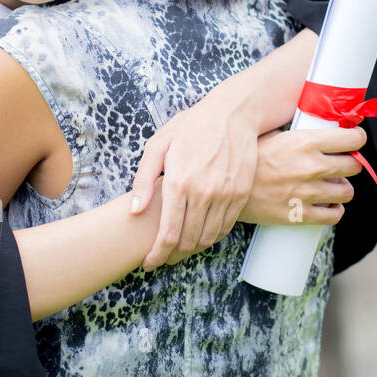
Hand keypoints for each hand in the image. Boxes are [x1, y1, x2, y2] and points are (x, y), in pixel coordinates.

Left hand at [130, 84, 260, 271]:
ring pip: (208, 238)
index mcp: (179, 182)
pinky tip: (201, 234)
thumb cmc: (191, 127)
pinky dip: (212, 237)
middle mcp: (203, 193)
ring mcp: (225, 195)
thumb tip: (135, 210)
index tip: (149, 262)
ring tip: (180, 248)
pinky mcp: (240, 194)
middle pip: (188, 242)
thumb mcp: (158, 146)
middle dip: (172, 256)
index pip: (168, 234)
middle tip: (163, 258)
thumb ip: (144, 180)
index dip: (157, 254)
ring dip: (193, 249)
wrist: (233, 114)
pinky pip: (226, 226)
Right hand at [240, 126, 366, 227]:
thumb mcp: (276, 134)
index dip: (357, 139)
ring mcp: (308, 192)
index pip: (353, 139)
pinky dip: (335, 209)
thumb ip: (302, 133)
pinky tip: (328, 204)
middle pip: (354, 166)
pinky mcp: (301, 215)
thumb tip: (324, 126)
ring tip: (332, 185)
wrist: (226, 186)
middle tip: (341, 163)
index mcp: (307, 142)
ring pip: (347, 192)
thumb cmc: (250, 157)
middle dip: (350, 163)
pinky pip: (334, 215)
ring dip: (342, 187)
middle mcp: (313, 167)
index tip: (354, 140)